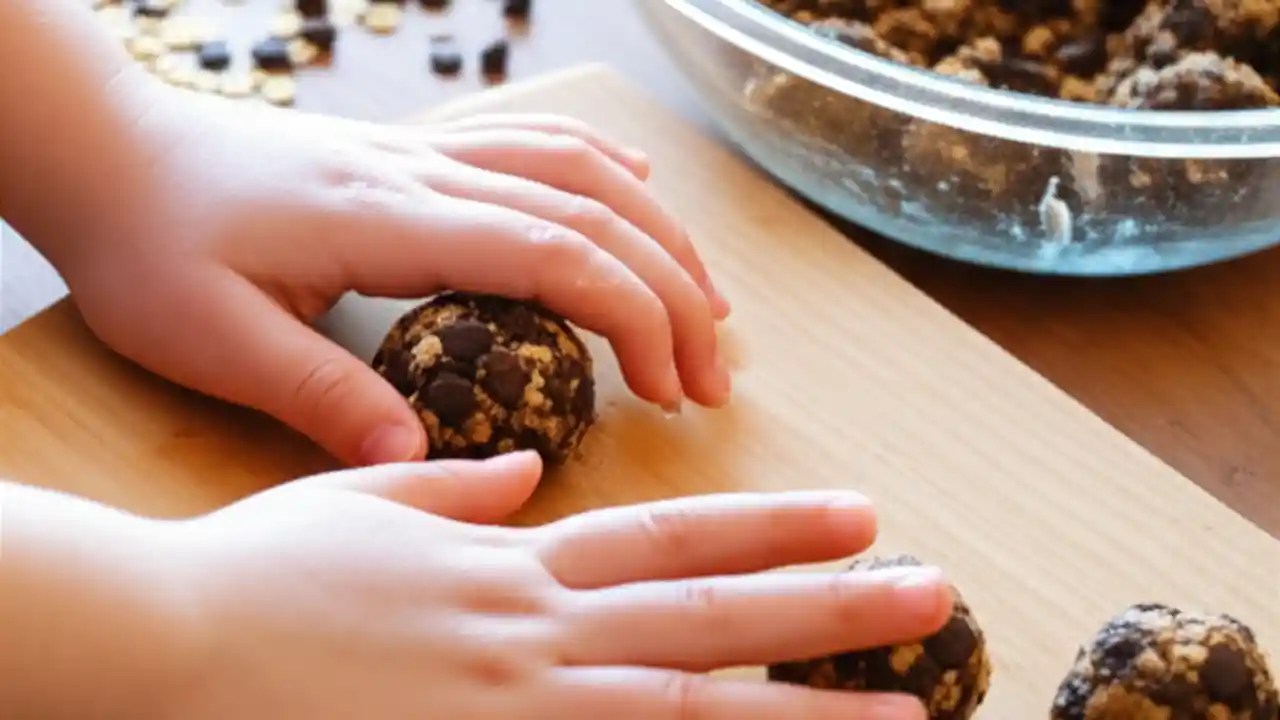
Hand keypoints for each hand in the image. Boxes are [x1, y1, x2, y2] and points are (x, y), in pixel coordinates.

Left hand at [51, 77, 732, 466]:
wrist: (111, 155)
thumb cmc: (153, 245)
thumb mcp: (215, 338)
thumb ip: (319, 394)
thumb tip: (419, 455)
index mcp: (389, 219)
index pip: (554, 253)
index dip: (635, 317)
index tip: (672, 389)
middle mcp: (426, 172)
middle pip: (593, 212)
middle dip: (674, 292)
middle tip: (714, 375)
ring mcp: (427, 152)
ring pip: (579, 170)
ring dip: (658, 232)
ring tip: (708, 302)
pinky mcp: (418, 150)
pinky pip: (533, 138)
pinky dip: (602, 163)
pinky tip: (637, 186)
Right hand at [157, 452, 948, 718]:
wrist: (169, 653)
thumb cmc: (260, 580)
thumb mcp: (365, 508)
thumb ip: (457, 491)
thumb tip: (525, 472)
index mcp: (515, 564)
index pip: (672, 534)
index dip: (769, 521)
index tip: (855, 512)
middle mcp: (538, 635)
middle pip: (709, 614)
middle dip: (827, 602)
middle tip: (930, 589)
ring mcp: (519, 710)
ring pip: (690, 709)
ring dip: (803, 711)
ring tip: (904, 713)